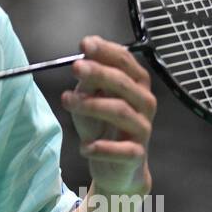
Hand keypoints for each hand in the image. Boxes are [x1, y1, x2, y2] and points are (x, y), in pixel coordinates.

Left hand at [60, 36, 156, 193]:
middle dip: (98, 73)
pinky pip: (121, 149)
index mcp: (135, 84)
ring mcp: (142, 128)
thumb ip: (88, 83)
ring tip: (67, 102)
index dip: (106, 51)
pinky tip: (85, 147)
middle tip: (75, 68)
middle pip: (123, 83)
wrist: (116, 167)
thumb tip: (81, 64)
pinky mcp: (136, 154)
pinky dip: (101, 147)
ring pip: (120, 111)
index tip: (84, 44)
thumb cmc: (103, 126)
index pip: (125, 61)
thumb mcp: (90, 99)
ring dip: (91, 105)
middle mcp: (144, 103)